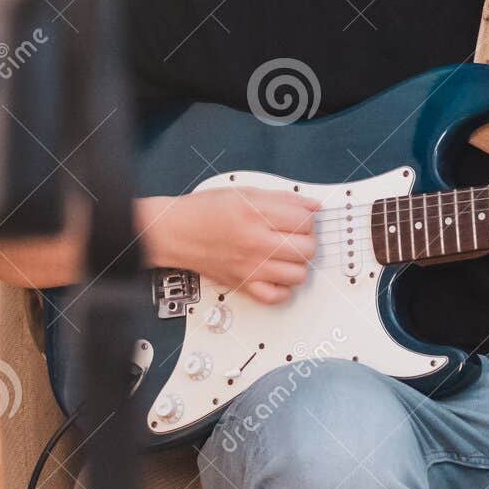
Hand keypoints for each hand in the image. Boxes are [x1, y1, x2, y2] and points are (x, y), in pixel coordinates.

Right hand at [137, 188, 321, 304]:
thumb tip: (313, 206)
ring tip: (287, 255)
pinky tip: (277, 274)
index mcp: (256, 214)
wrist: (175, 232)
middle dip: (306, 240)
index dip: (307, 218)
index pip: (305, 220)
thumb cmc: (203, 212)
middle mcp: (255, 242)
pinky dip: (283, 288)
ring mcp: (251, 267)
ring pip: (298, 275)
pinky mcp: (244, 284)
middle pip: (307, 249)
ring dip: (298, 264)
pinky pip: (277, 296)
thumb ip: (283, 199)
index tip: (299, 219)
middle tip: (294, 236)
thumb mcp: (245, 192)